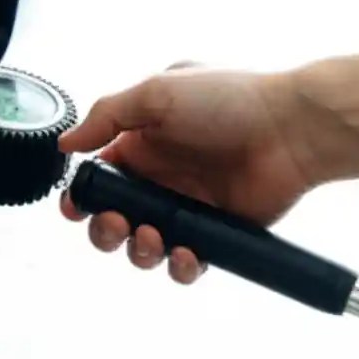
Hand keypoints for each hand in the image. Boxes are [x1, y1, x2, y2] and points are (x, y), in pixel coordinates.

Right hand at [56, 62, 320, 284]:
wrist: (292, 128)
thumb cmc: (230, 99)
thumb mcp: (155, 92)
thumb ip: (105, 116)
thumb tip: (65, 144)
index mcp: (141, 143)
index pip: (97, 178)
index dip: (81, 197)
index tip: (75, 208)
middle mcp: (160, 178)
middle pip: (113, 218)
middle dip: (105, 229)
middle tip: (118, 223)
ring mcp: (187, 207)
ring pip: (144, 245)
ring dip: (137, 250)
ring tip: (153, 237)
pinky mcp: (216, 233)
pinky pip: (186, 261)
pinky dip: (179, 266)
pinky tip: (186, 253)